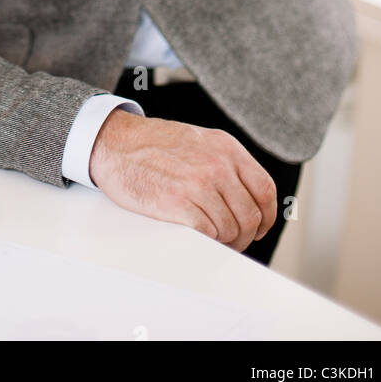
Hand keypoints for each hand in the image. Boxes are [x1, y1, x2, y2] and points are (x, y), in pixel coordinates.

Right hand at [88, 107, 275, 251]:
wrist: (114, 142)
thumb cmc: (151, 144)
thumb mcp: (198, 140)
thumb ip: (224, 163)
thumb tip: (247, 198)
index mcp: (225, 147)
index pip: (265, 189)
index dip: (267, 215)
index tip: (260, 226)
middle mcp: (217, 164)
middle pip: (251, 214)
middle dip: (245, 234)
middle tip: (233, 240)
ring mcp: (199, 184)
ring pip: (232, 228)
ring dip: (225, 240)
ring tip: (213, 238)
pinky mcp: (180, 203)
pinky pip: (210, 234)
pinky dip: (208, 241)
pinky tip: (199, 235)